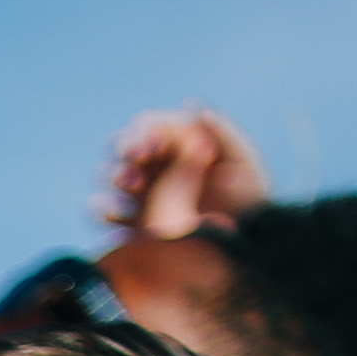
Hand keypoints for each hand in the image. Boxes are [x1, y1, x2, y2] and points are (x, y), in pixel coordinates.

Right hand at [103, 106, 268, 238]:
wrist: (247, 248)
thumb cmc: (251, 202)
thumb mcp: (244, 164)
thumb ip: (223, 133)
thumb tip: (194, 107)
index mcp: (177, 145)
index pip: (148, 127)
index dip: (146, 133)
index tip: (156, 146)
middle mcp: (153, 167)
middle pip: (122, 148)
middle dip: (127, 151)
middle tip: (139, 160)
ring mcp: (138, 196)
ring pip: (109, 176)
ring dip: (115, 176)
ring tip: (132, 184)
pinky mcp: (129, 225)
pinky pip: (105, 215)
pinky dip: (106, 211)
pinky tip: (122, 214)